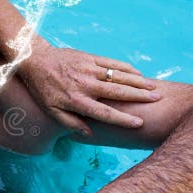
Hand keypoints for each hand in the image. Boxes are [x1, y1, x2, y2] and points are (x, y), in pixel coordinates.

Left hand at [20, 48, 159, 134]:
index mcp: (76, 101)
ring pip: (118, 76)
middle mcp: (85, 85)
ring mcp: (88, 69)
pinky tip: (139, 74)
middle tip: (157, 99)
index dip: (123, 119)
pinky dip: (127, 69)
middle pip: (117, 92)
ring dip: (138, 81)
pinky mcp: (89, 57)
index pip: (104, 113)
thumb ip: (70, 123)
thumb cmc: (43, 89)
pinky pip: (112, 63)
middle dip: (139, 96)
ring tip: (154, 88)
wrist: (35, 60)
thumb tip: (89, 134)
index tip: (139, 123)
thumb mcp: (51, 110)